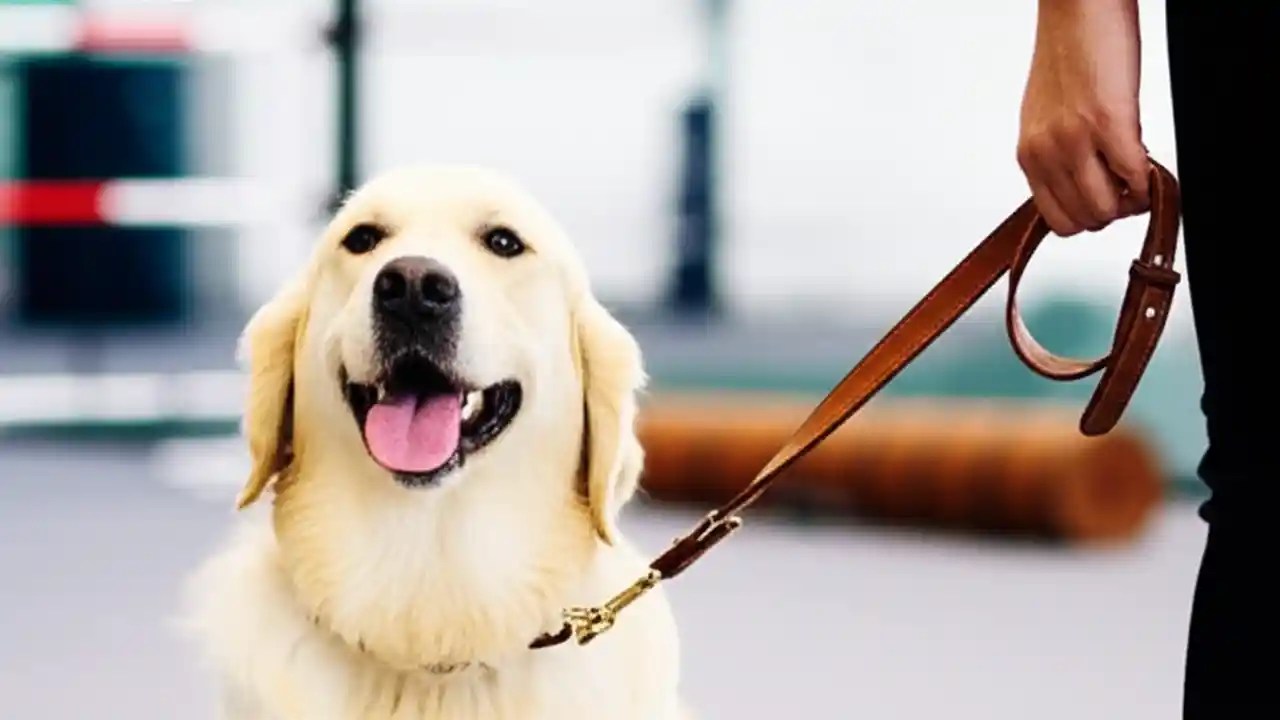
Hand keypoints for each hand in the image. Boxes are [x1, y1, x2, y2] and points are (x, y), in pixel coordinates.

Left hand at [1017, 0, 1149, 236]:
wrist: (1076, 7)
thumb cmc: (1067, 53)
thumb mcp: (1046, 117)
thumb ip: (1058, 154)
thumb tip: (1084, 184)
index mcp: (1029, 154)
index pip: (1055, 218)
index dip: (1088, 215)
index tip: (1106, 198)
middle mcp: (1046, 152)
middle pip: (1084, 220)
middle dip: (1114, 209)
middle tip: (1128, 187)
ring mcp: (1075, 140)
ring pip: (1106, 209)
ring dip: (1132, 200)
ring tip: (1138, 174)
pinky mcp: (1109, 122)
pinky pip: (1134, 177)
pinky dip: (1149, 179)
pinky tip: (1148, 161)